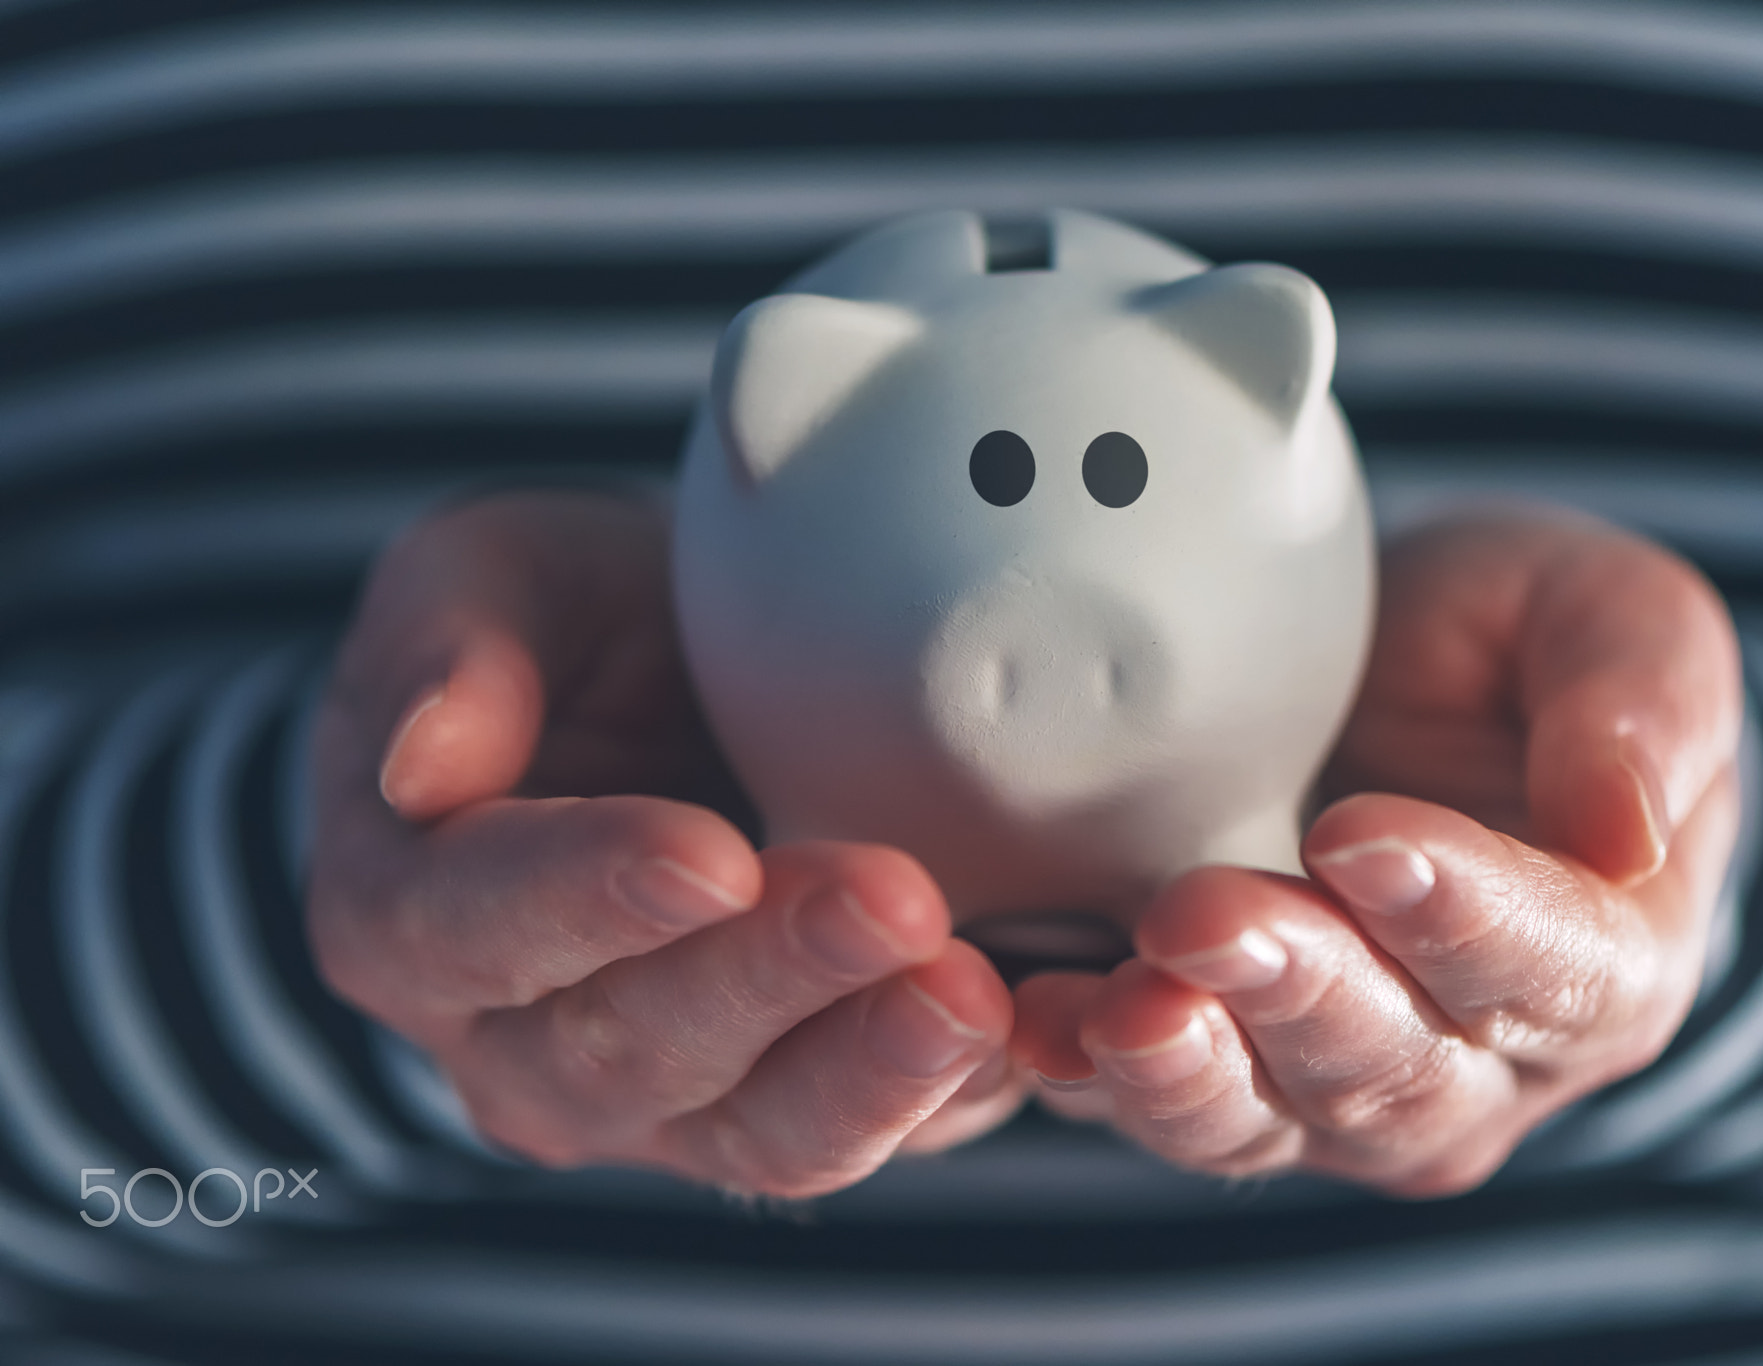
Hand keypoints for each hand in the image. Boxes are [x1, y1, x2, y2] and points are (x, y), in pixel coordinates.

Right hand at [306, 490, 1018, 1198]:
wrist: (654, 695)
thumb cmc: (552, 631)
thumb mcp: (474, 581)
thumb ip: (442, 650)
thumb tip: (420, 764)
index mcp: (407, 915)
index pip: (476, 925)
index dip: (590, 896)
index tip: (707, 855)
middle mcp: (521, 1045)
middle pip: (635, 1044)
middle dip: (773, 977)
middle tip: (894, 900)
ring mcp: (658, 1102)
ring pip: (759, 1128)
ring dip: (872, 1067)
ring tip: (974, 993)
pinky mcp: (786, 1105)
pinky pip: (865, 1131)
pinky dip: (945, 1097)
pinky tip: (1023, 1035)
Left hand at [1011, 511, 1742, 1193]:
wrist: (1400, 686)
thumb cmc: (1521, 653)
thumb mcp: (1611, 621)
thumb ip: (1641, 704)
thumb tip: (1631, 827)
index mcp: (1610, 963)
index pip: (1552, 965)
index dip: (1460, 911)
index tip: (1365, 839)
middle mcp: (1481, 1065)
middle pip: (1394, 1063)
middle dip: (1293, 992)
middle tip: (1202, 916)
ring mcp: (1341, 1091)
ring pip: (1269, 1114)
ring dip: (1187, 1067)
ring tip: (1116, 1008)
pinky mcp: (1222, 1072)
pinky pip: (1158, 1100)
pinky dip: (1088, 1076)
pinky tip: (1029, 1028)